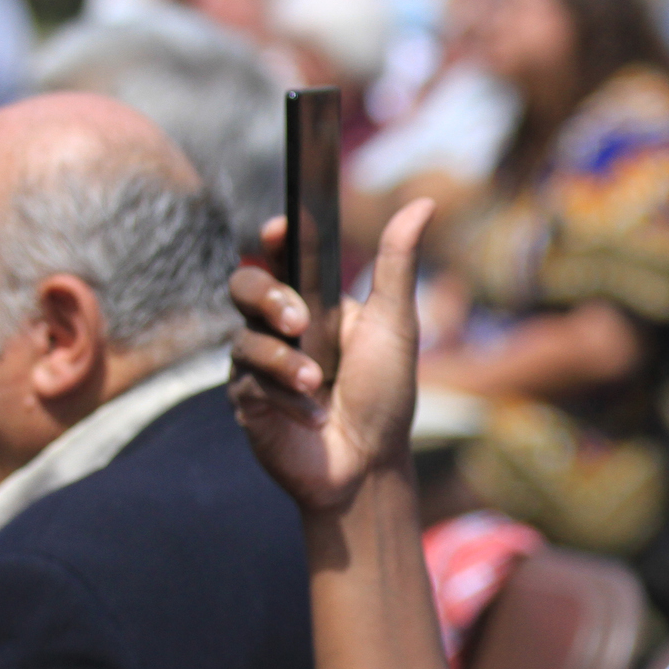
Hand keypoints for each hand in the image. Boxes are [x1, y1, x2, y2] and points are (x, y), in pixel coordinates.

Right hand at [229, 199, 434, 512]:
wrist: (368, 465)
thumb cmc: (386, 396)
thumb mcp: (395, 324)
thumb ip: (397, 263)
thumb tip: (424, 202)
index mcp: (315, 303)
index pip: (282, 256)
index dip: (274, 238)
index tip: (279, 232)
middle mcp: (281, 328)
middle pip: (245, 285)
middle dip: (266, 295)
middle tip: (298, 320)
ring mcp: (260, 362)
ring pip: (244, 335)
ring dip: (283, 360)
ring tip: (317, 383)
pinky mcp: (246, 397)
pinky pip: (246, 379)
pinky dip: (283, 396)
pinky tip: (312, 416)